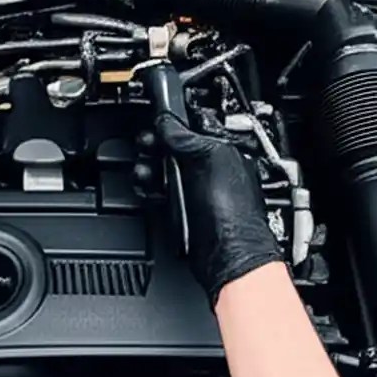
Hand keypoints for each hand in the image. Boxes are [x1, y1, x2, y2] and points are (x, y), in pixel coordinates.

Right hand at [155, 112, 282, 305]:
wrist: (228, 254)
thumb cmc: (234, 210)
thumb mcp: (209, 157)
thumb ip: (185, 136)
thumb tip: (166, 122)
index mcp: (224, 152)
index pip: (193, 128)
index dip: (172, 124)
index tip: (155, 122)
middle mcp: (210, 170)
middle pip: (174, 149)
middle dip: (156, 145)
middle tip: (145, 144)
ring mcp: (196, 191)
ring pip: (164, 171)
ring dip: (149, 166)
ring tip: (143, 168)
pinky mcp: (183, 211)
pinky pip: (160, 193)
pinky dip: (149, 188)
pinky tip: (144, 185)